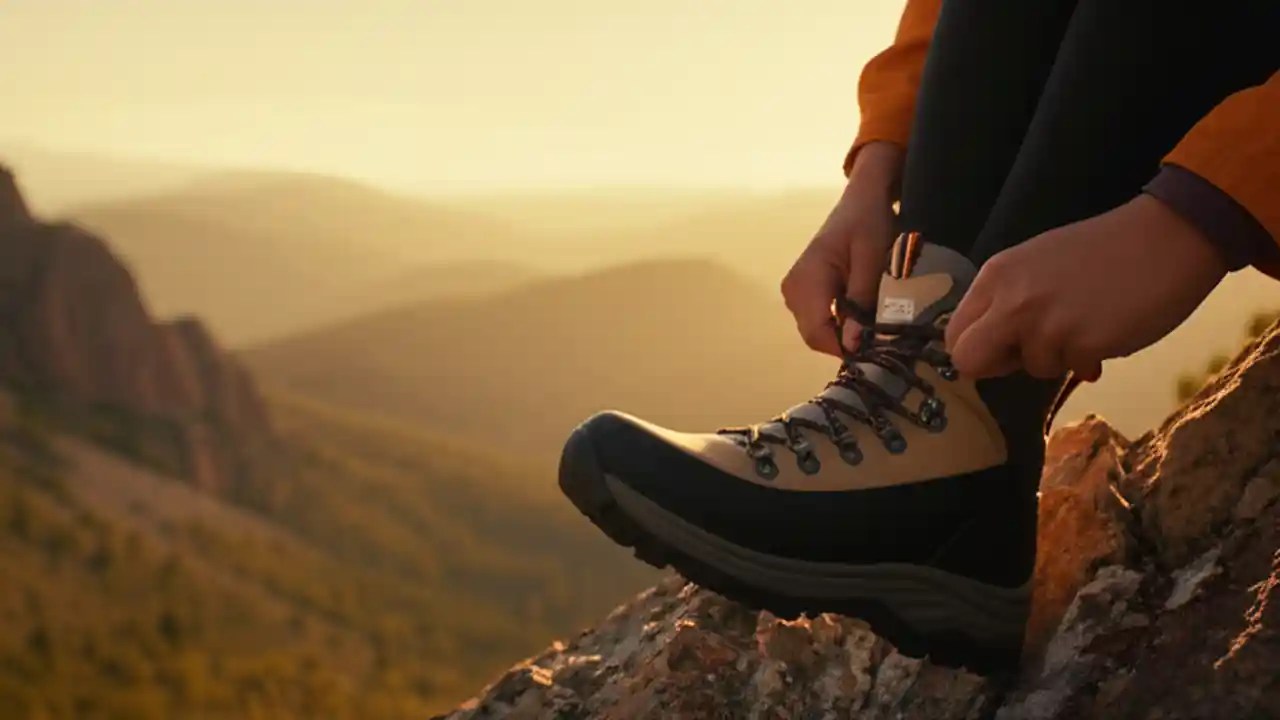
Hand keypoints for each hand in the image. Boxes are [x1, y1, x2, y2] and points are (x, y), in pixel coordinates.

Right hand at [781, 142, 902, 355]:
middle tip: (880, 333)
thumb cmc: (869, 223)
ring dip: (844, 332)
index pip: (817, 333)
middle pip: (815, 336)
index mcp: (807, 279)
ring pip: (817, 331)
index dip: (846, 348)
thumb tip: (852, 344)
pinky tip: (860, 311)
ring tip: (872, 319)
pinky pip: (818, 319)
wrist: (862, 199)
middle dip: (846, 341)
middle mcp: (792, 289)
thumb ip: (861, 301)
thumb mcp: (873, 260)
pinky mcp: (801, 291)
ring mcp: (794, 291)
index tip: (878, 348)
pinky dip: (839, 322)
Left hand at [945, 194, 1227, 380]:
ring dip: (1059, 356)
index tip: (1005, 346)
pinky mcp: (1082, 343)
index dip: (978, 347)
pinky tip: (1109, 330)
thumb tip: (994, 347)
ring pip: (1031, 367)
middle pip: (969, 359)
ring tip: (1088, 323)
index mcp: (997, 275)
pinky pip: (1072, 369)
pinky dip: (1090, 358)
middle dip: (999, 365)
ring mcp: (1045, 323)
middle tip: (1033, 351)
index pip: (955, 333)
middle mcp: (1012, 299)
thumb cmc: (1105, 251)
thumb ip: (1008, 300)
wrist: (1168, 238)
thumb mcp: (1038, 265)